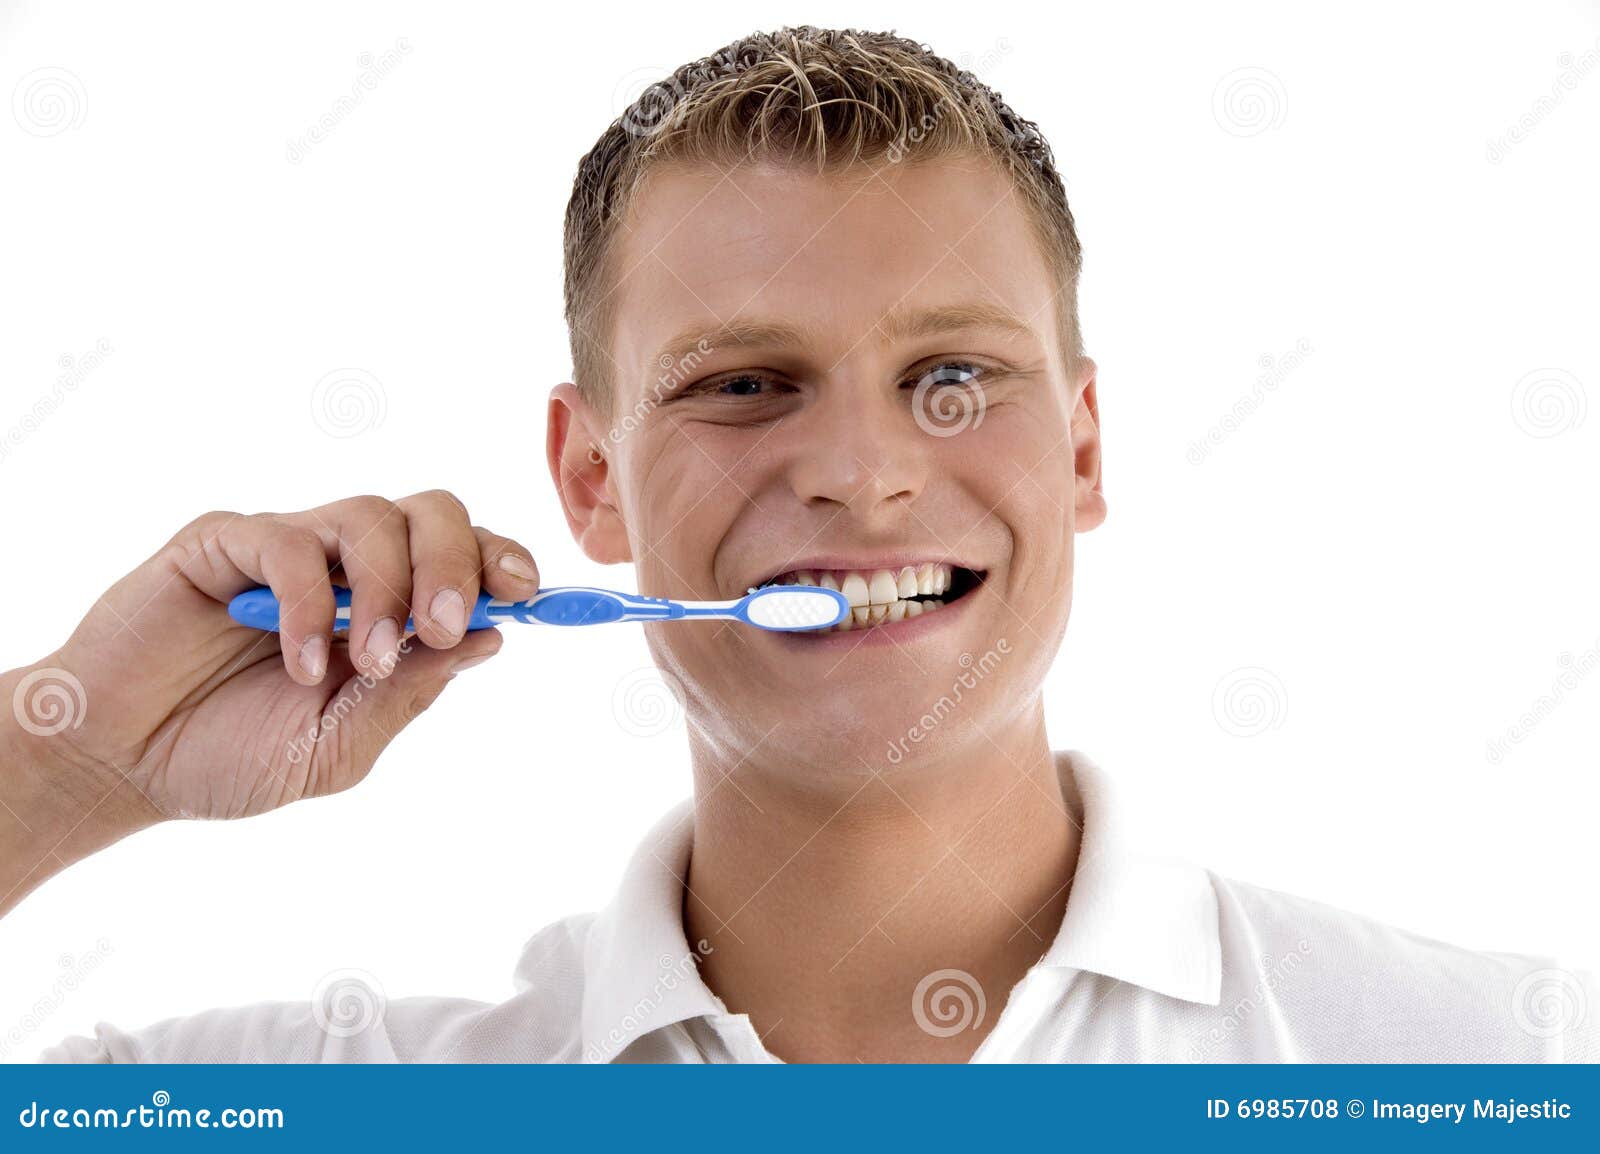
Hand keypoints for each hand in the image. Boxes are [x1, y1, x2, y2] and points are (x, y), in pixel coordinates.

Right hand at [4, 490, 537, 824]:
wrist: (123, 765)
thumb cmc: (232, 756)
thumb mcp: (339, 746)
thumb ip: (410, 693)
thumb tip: (492, 639)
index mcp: (392, 611)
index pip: (469, 560)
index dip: (507, 564)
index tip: (534, 596)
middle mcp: (349, 569)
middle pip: (435, 513)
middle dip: (457, 564)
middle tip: (442, 628)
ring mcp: (289, 550)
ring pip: (370, 516)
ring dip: (386, 587)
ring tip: (365, 660)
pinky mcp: (224, 543)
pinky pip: (286, 540)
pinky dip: (307, 602)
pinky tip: (297, 663)